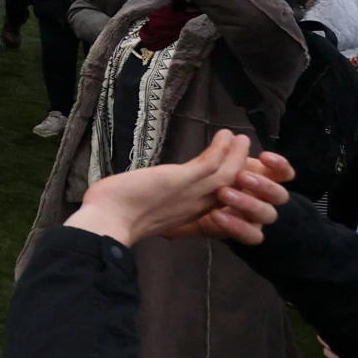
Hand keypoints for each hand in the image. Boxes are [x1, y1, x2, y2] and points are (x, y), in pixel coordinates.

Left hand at [65, 130, 291, 246]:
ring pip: (227, 176)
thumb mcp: (140, 214)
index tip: (235, 177)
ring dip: (238, 156)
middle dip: (244, 175)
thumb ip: (152, 209)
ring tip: (243, 140)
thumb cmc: (113, 217)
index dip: (232, 193)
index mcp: (186, 218)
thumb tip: (139, 200)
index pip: (218, 206)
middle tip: (252, 158)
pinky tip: (228, 136)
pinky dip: (223, 149)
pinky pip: (211, 164)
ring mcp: (189, 193)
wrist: (105, 222)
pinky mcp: (181, 181)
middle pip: (230, 192)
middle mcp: (194, 208)